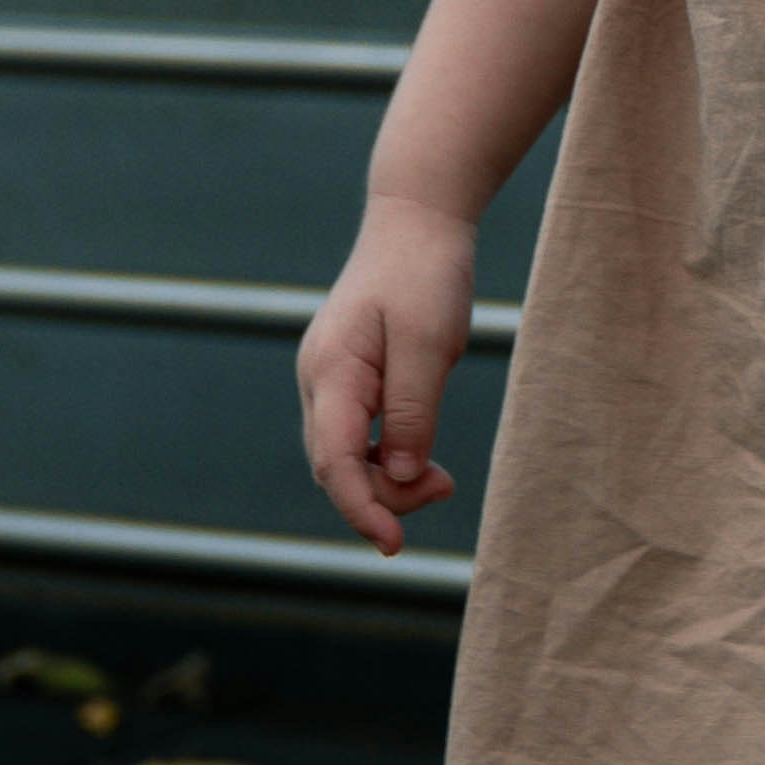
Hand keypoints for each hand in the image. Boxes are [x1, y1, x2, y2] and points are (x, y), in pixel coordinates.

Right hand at [299, 199, 479, 551]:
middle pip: (335, 468)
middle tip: (445, 487)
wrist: (417, 220)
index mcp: (331, 372)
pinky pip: (357, 437)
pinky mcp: (348, 378)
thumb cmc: (425, 273)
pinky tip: (421, 459)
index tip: (394, 544)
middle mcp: (319, 381)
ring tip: (441, 479)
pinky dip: (386, 458)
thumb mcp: (431, 343)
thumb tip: (399, 477)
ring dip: (387, 480)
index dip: (361, 510)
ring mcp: (329, 379)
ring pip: (344, 457)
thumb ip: (413, 413)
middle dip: (383, 497)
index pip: (334, 462)